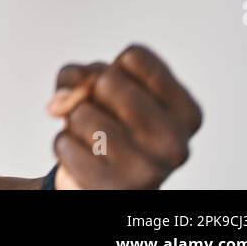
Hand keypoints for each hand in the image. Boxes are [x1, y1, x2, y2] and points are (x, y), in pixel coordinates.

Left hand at [47, 43, 201, 188]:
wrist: (100, 181)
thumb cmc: (105, 121)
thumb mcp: (94, 85)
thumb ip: (77, 76)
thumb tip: (60, 102)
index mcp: (186, 112)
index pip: (135, 57)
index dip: (113, 68)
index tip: (120, 92)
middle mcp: (176, 143)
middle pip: (108, 81)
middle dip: (91, 94)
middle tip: (103, 117)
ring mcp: (148, 170)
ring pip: (82, 113)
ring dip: (75, 122)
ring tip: (93, 139)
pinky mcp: (113, 188)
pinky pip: (64, 143)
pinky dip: (64, 145)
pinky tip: (84, 159)